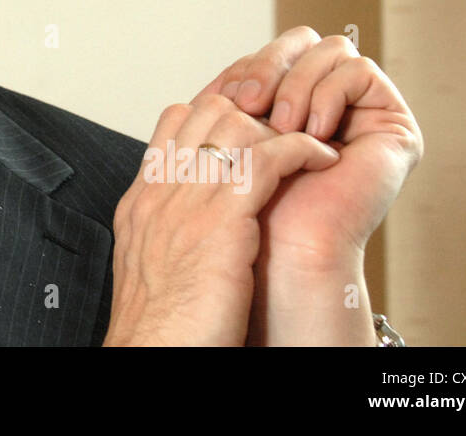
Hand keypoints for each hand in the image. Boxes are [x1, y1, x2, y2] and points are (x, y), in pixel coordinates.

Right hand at [104, 92, 339, 345]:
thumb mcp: (152, 266)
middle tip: (288, 134)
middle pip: (207, 110)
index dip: (219, 115)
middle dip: (254, 113)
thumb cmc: (162, 328)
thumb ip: (170, 233)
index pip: (174, 121)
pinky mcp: (223, 220)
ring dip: (282, 128)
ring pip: (238, 124)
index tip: (252, 133)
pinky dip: (303, 149)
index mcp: (142, 201)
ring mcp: (188, 201)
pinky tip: (322, 158)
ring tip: (309, 146)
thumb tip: (193, 225)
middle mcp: (162, 191)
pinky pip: (269, 158)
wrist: (154, 356)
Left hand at [197, 28, 423, 342]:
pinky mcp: (393, 129)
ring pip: (328, 49)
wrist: (280, 265)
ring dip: (296, 83)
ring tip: (281, 126)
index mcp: (287, 112)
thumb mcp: (218, 151)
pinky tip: (314, 130)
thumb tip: (200, 86)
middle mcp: (326, 109)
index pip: (268, 56)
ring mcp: (361, 117)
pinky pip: (362, 71)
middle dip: (267, 66)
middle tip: (250, 101)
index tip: (225, 95)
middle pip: (299, 42)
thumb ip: (217, 114)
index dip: (244, 68)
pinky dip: (330, 92)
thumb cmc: (246, 218)